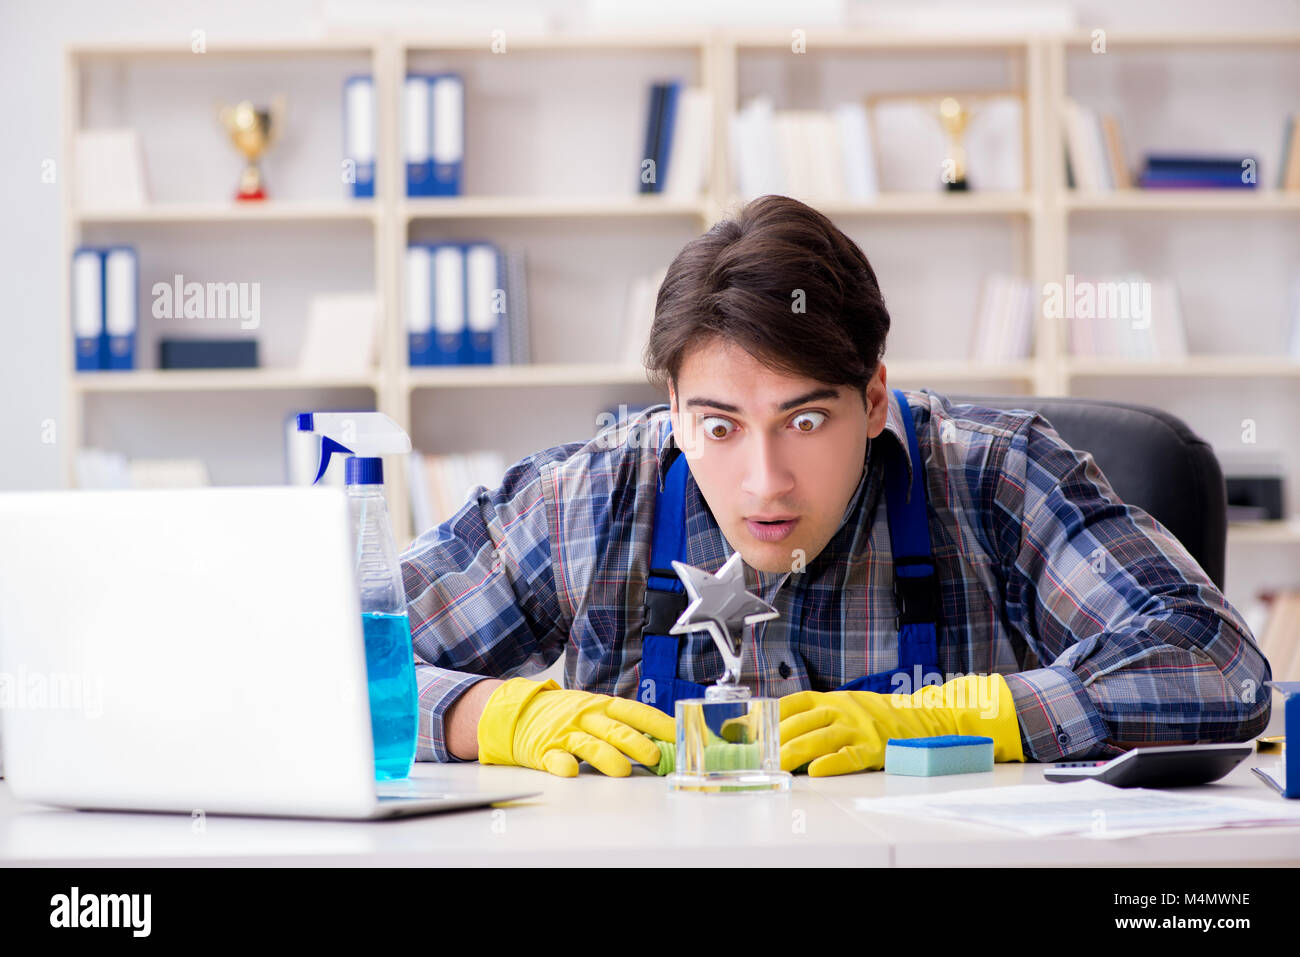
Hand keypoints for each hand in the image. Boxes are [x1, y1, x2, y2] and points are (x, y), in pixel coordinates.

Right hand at [478, 678, 675, 777]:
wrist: (520, 712)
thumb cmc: (566, 715)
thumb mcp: (595, 710)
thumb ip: (623, 724)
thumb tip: (662, 741)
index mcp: (603, 706)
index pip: (636, 712)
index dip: (658, 723)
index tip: (678, 735)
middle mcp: (586, 717)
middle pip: (616, 729)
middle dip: (637, 743)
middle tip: (654, 758)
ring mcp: (565, 733)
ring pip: (589, 745)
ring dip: (606, 757)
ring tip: (622, 771)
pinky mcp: (544, 750)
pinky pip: (554, 758)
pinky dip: (563, 765)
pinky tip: (571, 771)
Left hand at [779, 674, 1023, 776]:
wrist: (926, 717)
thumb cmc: (880, 715)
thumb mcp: (848, 705)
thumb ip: (818, 714)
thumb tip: (780, 728)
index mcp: (833, 698)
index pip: (794, 702)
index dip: (769, 714)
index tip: (748, 725)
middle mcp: (843, 709)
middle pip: (801, 722)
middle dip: (775, 738)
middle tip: (756, 754)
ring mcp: (859, 728)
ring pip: (819, 738)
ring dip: (794, 752)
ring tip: (776, 764)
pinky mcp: (874, 748)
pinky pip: (849, 756)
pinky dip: (832, 763)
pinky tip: (816, 771)